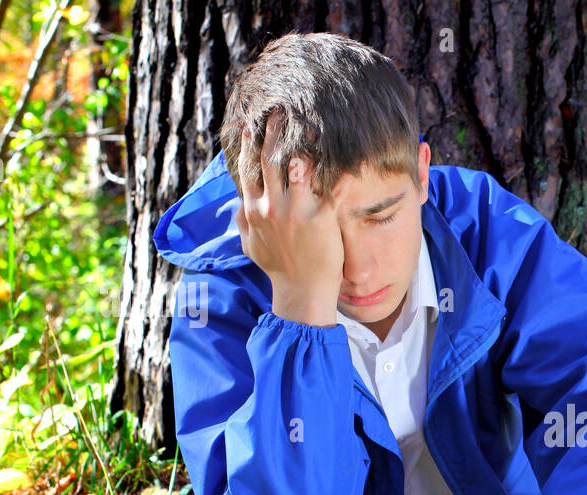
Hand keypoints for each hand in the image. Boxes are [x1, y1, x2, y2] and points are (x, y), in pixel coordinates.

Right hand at [233, 109, 342, 325]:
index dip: (248, 142)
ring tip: (310, 119)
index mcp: (255, 209)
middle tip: (280, 109)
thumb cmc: (278, 269)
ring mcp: (296, 212)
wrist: (300, 294)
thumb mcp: (251, 244)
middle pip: (270, 158)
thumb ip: (244, 219)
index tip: (251, 123)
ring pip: (298, 166)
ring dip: (303, 141)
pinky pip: (332, 188)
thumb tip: (238, 202)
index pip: (248, 168)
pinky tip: (347, 153)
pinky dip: (340, 170)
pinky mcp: (321, 219)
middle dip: (273, 130)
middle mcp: (272, 206)